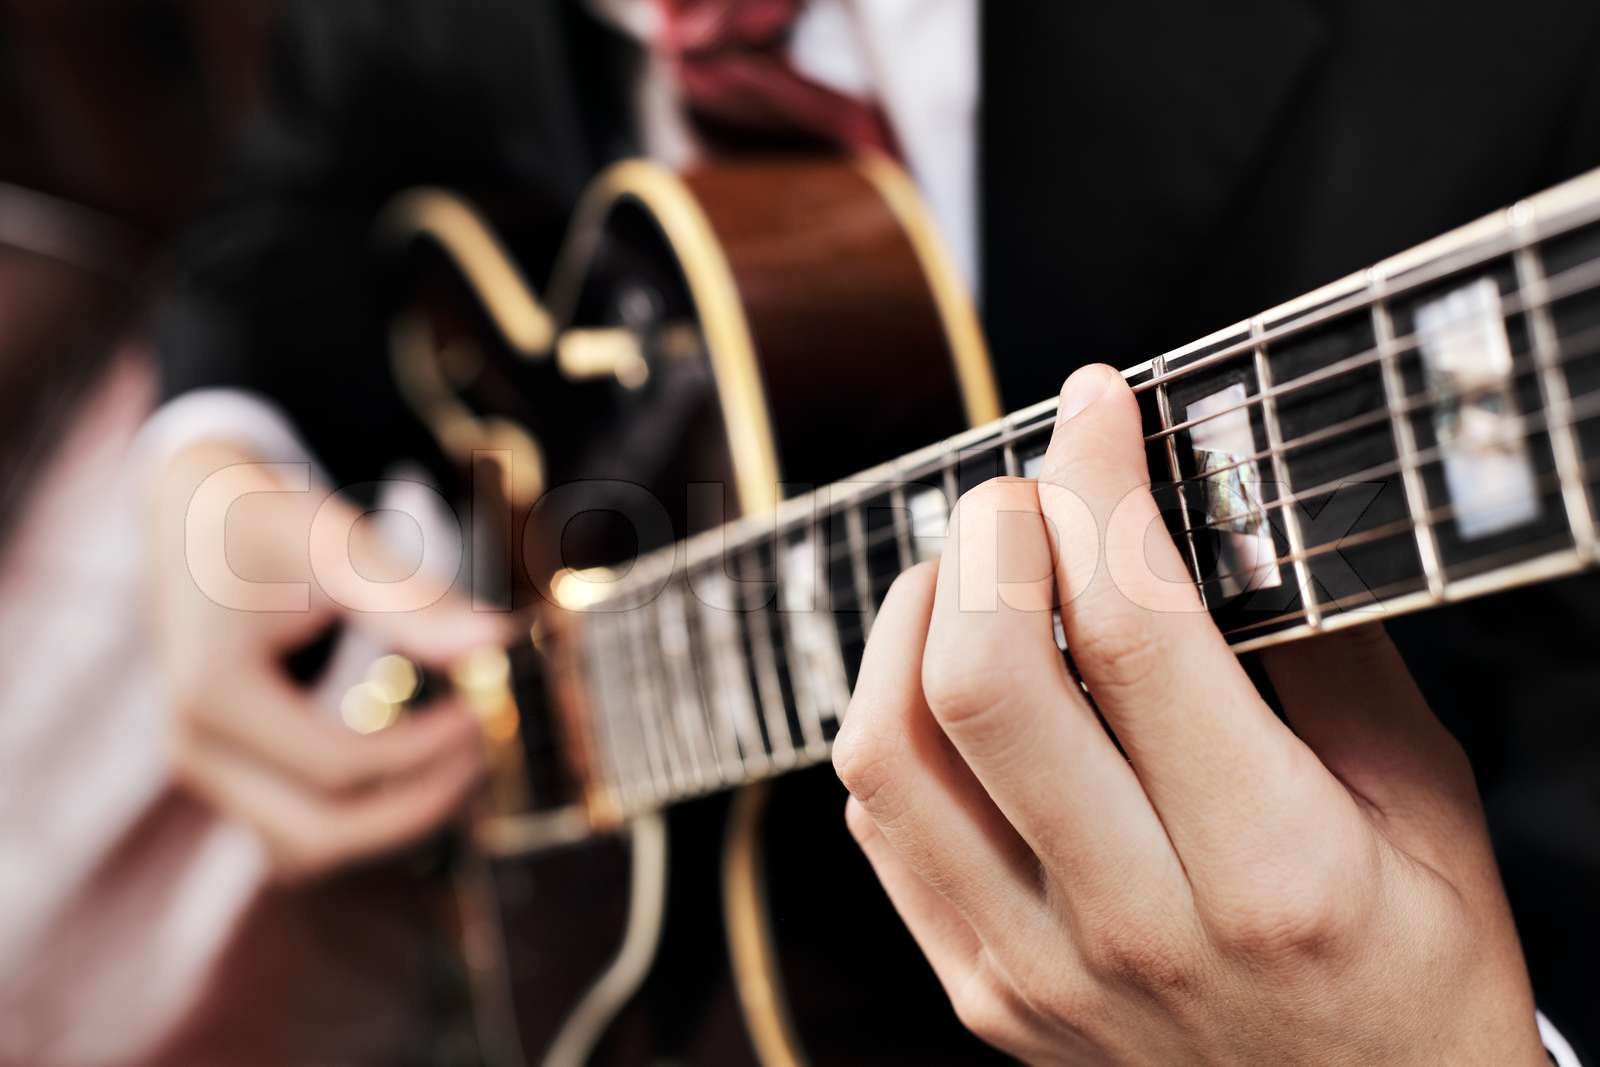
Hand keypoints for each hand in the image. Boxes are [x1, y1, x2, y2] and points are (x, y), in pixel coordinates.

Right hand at [150, 440, 503, 883]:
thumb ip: (411, 600)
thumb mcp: (334, 545)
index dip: (424, 750)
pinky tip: (415, 763)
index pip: (338, 767)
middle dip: (414, 806)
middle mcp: (196, 747)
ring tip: (455, 760)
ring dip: (389, 822)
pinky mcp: (228, 774)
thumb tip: (496, 639)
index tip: (482, 708)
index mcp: (214, 694)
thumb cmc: (264, 523)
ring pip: (308, 849)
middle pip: (320, 833)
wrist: (197, 519)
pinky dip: (360, 815)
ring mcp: (207, 769)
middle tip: (479, 751)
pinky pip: (299, 830)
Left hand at [832, 365, 1544, 1064]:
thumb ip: (1325, 652)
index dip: (1099, 482)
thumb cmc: (1412, 968)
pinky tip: (952, 688)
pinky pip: (880, 824)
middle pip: (979, 681)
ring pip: (887, 750)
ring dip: (908, 620)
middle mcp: (1131, 927)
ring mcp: (1032, 972)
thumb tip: (1213, 506)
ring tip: (970, 576)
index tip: (1096, 406)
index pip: (1135, 628)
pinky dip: (896, 720)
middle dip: (988, 535)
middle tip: (1025, 492)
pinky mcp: (978, 992)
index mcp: (1269, 869)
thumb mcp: (1427, 804)